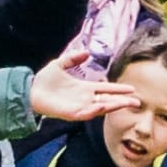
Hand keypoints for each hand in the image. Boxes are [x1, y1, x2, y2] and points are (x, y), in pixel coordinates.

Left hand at [27, 53, 144, 119]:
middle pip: (108, 101)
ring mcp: (79, 106)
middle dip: (122, 101)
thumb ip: (72, 58)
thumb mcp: (60, 64)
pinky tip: (102, 106)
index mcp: (84, 88)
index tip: (132, 89)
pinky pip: (86, 113)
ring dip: (113, 106)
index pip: (106, 89)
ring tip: (126, 103)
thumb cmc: (44, 80)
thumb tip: (87, 52)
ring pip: (101, 108)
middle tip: (137, 101)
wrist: (30, 90)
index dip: (118, 89)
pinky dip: (94, 110)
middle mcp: (85, 98)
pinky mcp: (71, 113)